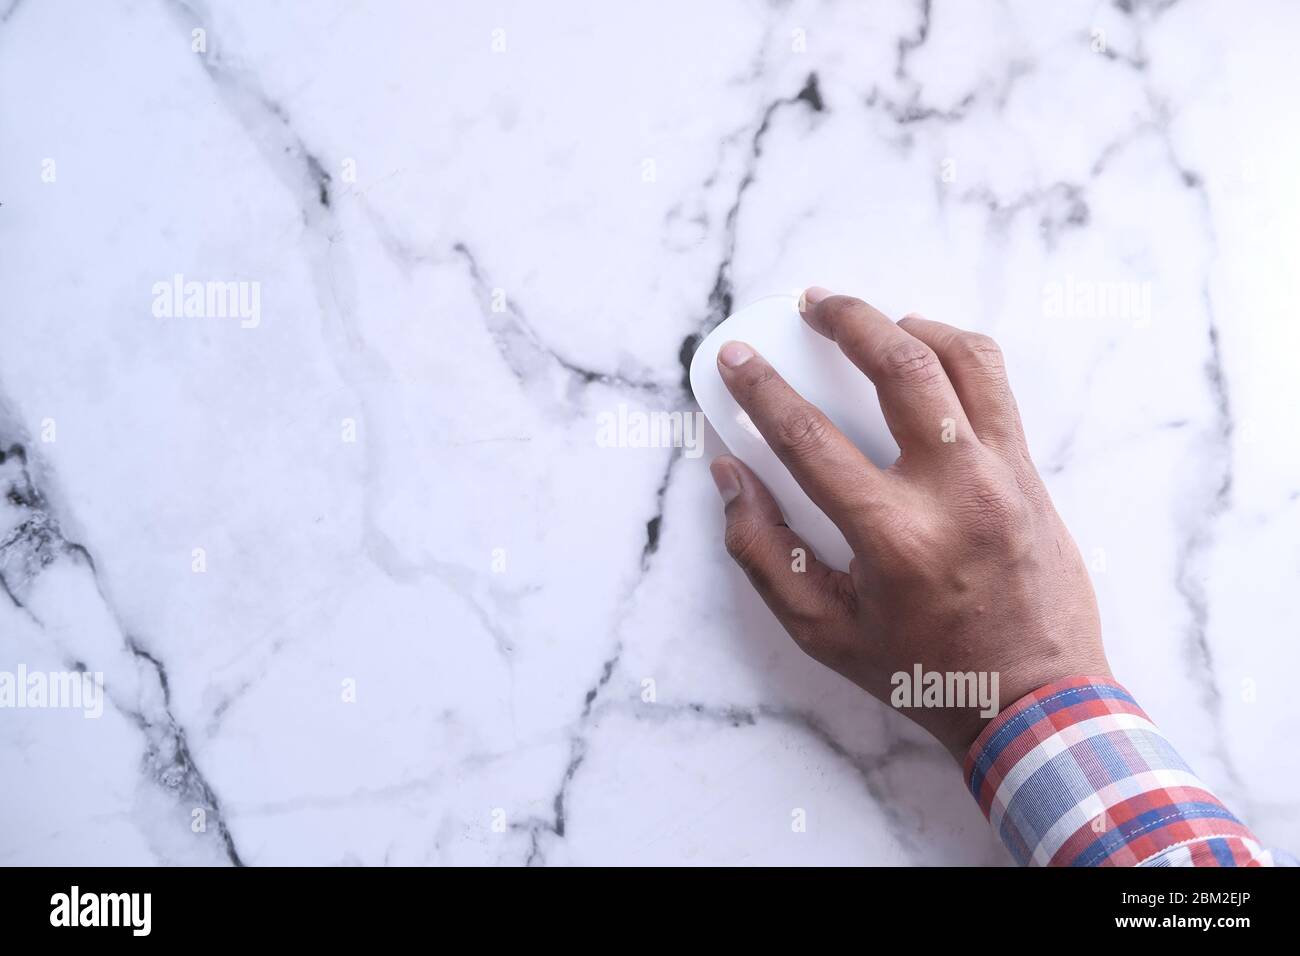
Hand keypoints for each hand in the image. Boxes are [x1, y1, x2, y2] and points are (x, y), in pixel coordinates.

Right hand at [708, 288, 1109, 758]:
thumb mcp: (822, 632)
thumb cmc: (923, 673)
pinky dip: (956, 351)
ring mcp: (1002, 474)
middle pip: (899, 368)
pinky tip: (925, 355)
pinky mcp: (1030, 472)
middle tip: (809, 303)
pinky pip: (995, 384)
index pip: (810, 439)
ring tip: (871, 320)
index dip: (762, 390)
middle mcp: (955, 491)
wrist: (1034, 700)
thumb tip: (731, 476)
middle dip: (845, 320)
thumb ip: (763, 552)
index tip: (737, 358)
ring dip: (907, 325)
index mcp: (894, 537)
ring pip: (962, 359)